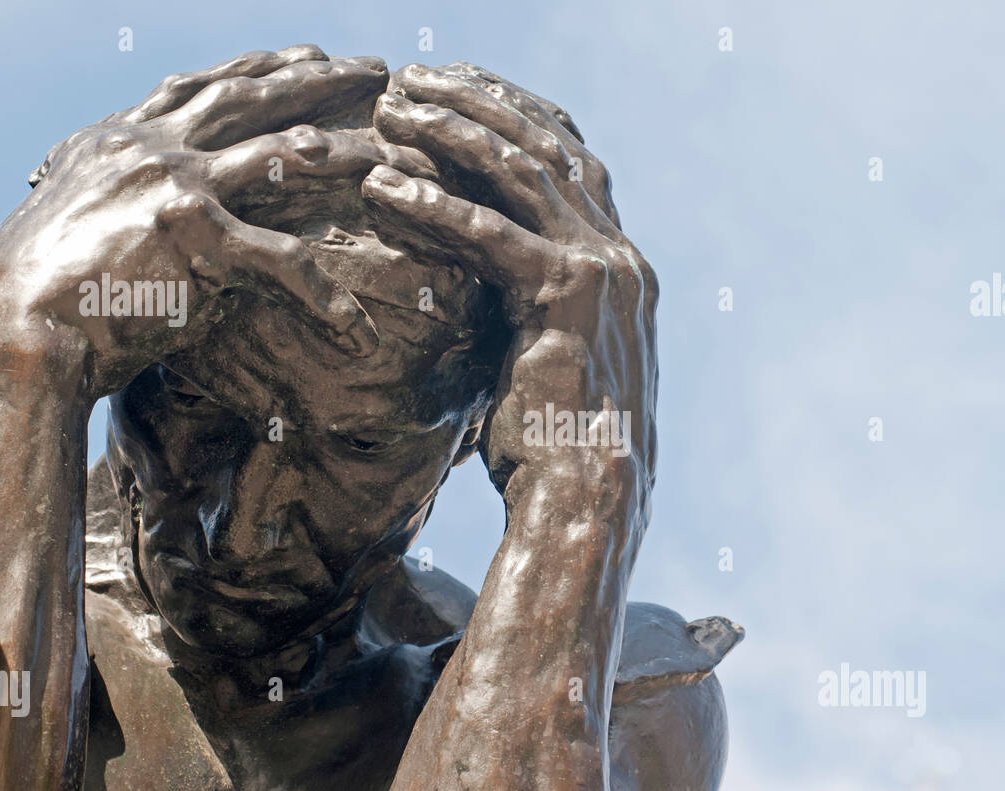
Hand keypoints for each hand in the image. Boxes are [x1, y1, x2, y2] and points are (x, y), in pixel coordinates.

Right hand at [0, 46, 416, 402]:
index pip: (204, 86)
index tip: (307, 53)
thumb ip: (131, 195)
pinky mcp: (196, 238)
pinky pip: (286, 264)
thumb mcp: (85, 218)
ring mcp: (175, 183)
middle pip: (253, 97)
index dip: (262, 67)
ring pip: (284, 156)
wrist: (18, 327)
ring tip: (398, 162)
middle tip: (378, 71)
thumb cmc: (50, 291)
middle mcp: (152, 146)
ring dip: (348, 156)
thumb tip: (173, 208)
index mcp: (124, 138)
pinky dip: (328, 300)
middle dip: (320, 79)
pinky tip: (360, 330)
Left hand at [363, 63, 658, 527]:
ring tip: (393, 110)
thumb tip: (465, 284)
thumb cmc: (552, 444)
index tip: (456, 90)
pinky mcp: (566, 297)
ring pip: (523, 171)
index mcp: (619, 265)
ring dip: (454, 132)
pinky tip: (382, 189)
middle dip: (480, 102)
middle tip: (415, 79)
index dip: (513, 116)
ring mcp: (602, 271)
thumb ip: (519, 306)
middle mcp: (621, 255)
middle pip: (550, 145)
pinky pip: (491, 234)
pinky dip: (434, 205)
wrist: (587, 497)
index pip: (571, 161)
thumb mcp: (540, 358)